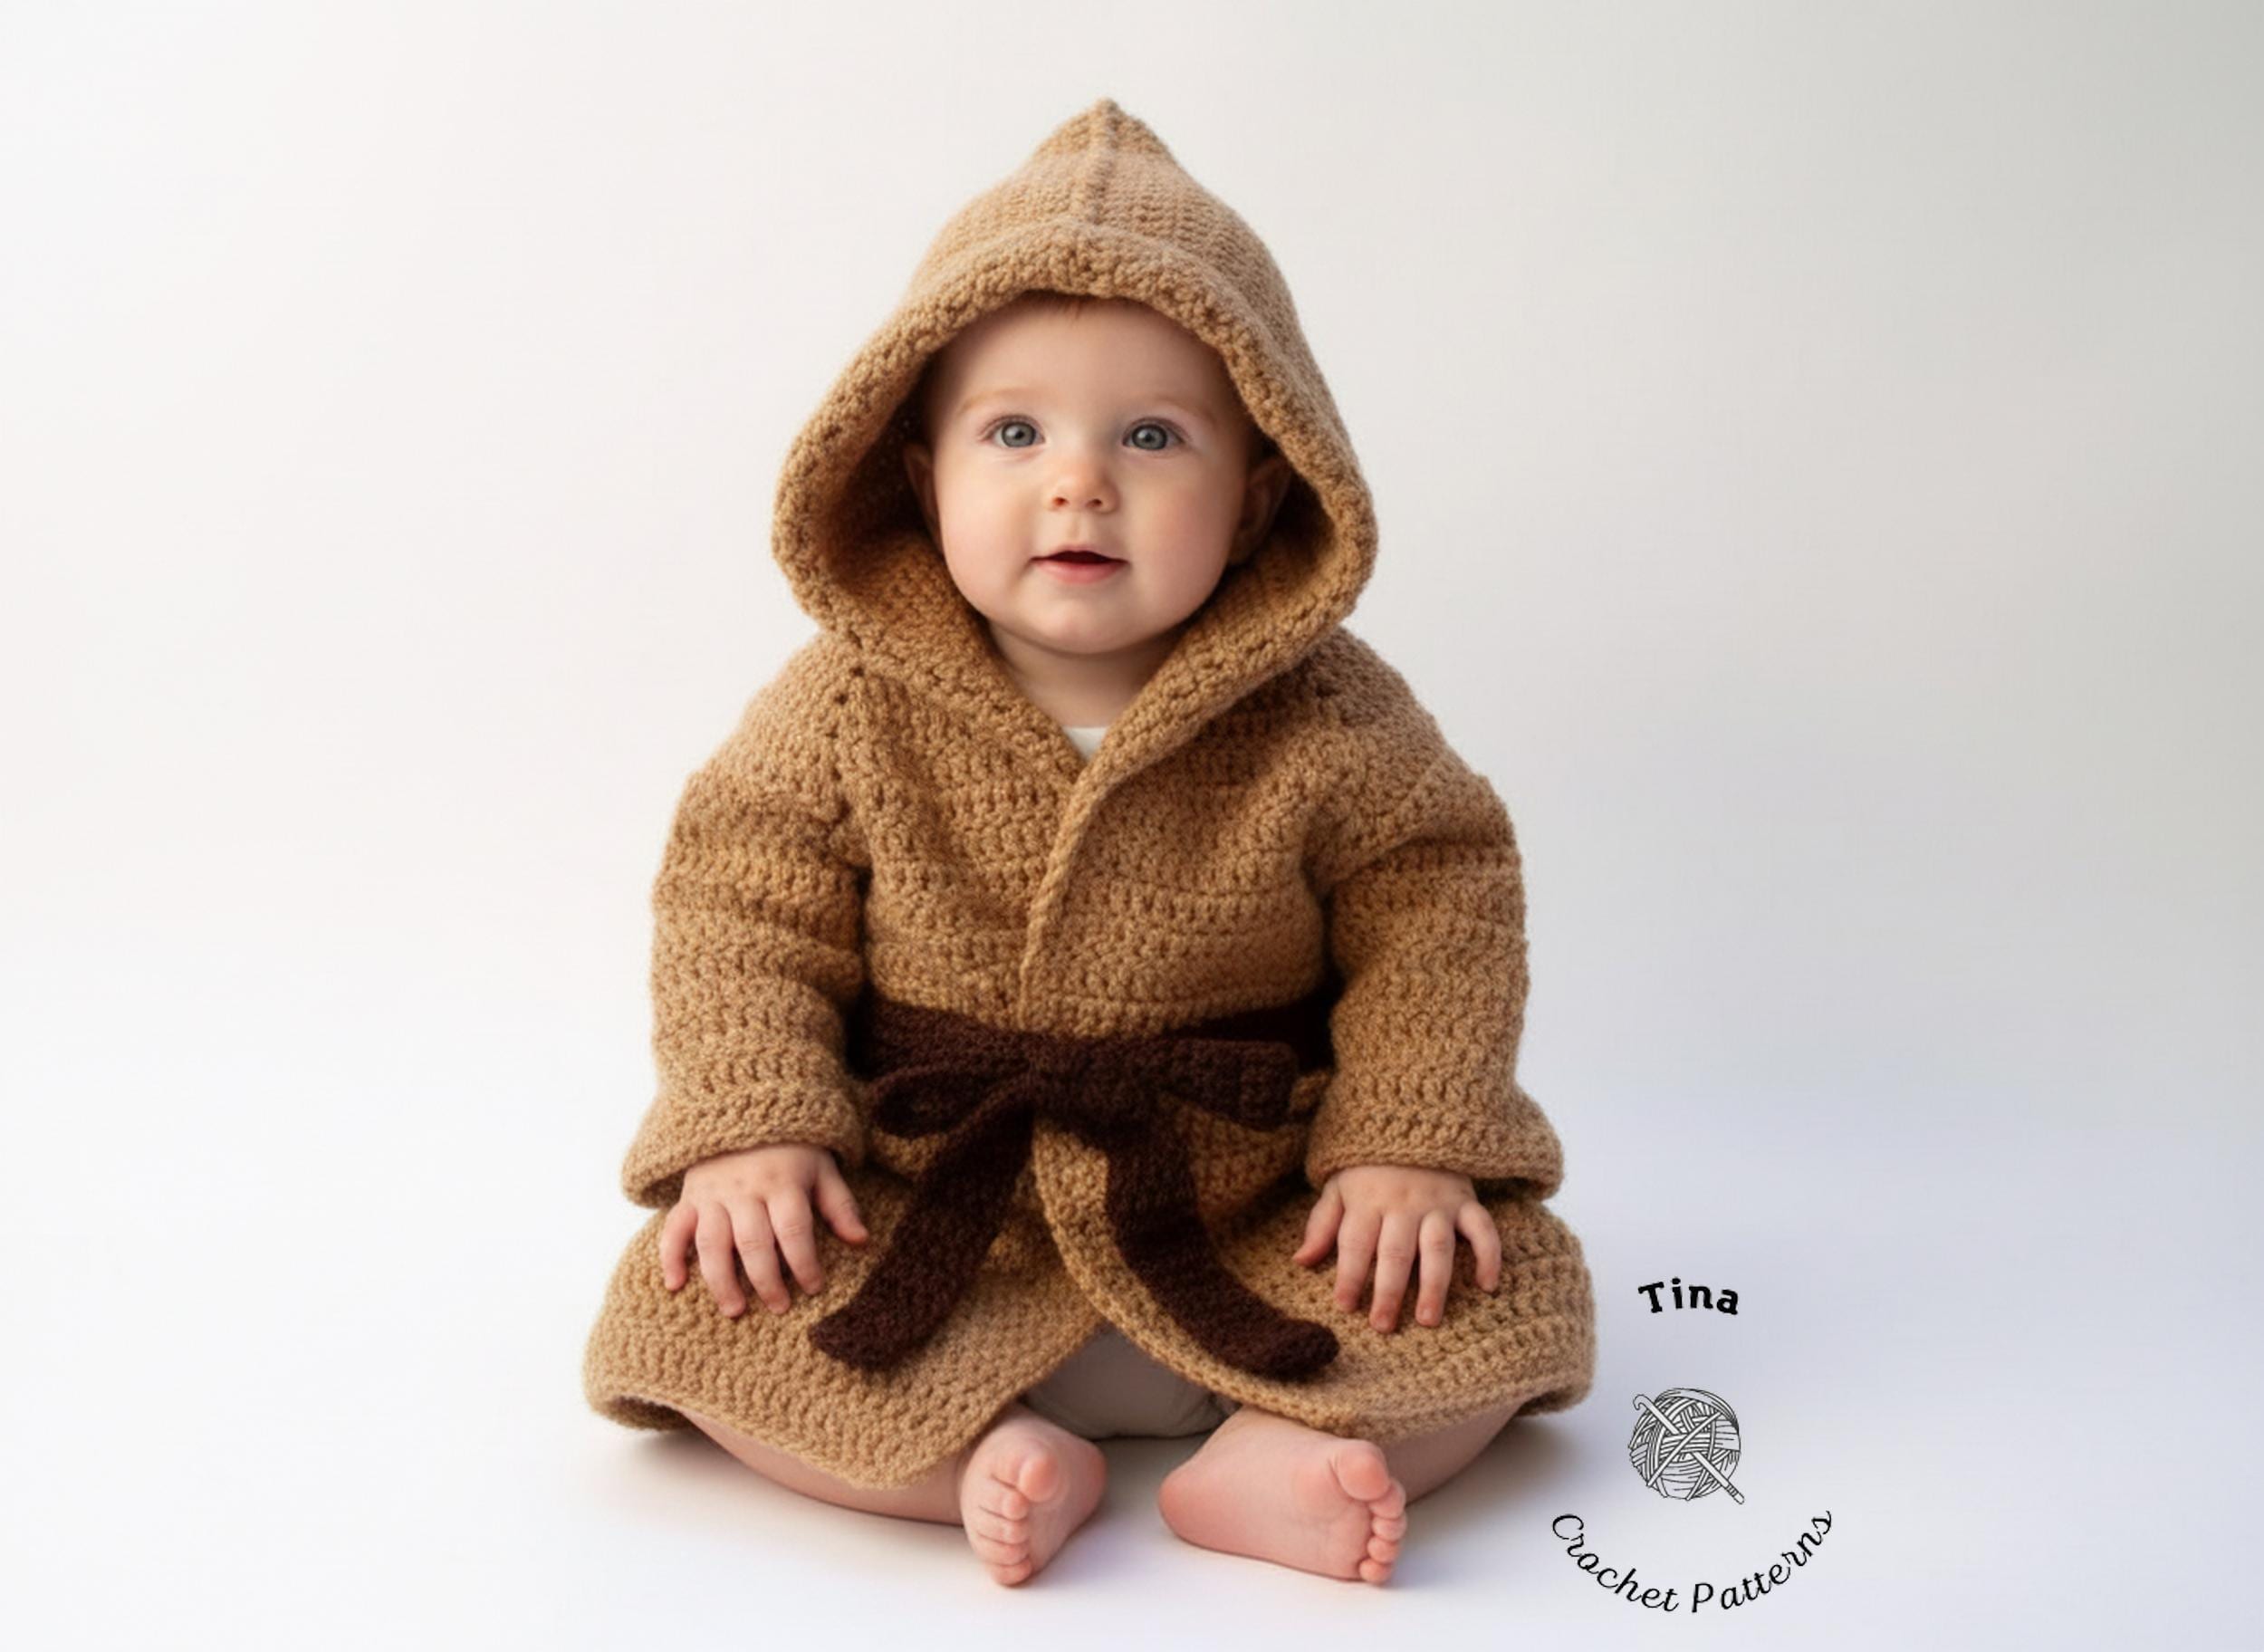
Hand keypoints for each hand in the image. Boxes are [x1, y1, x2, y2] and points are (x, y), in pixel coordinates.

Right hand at [660, 1144, 868, 1317]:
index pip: (793, 1229)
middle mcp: (744, 1190)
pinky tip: (674, 1285)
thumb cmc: (792, 1148)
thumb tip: (861, 1241)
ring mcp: (712, 1194)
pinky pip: (673, 1228)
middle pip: (753, 1242)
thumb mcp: (822, 1168)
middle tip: (779, 1308)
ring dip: (721, 1280)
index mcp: (783, 1182)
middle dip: (766, 1280)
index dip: (804, 1262)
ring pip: (712, 1243)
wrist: (744, 1108)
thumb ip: (839, 1205)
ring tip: (735, 1310)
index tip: (814, 1288)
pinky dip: (670, 1257)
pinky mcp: (689, 1197)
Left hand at [1294, 1164, 1501, 1332]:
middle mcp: (1403, 1203)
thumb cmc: (1369, 1166)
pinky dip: (1489, 1255)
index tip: (1344, 1307)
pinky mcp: (1466, 1200)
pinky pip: (1482, 1228)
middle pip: (1395, 1252)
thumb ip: (1322, 1225)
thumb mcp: (1338, 1187)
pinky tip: (1487, 1285)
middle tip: (1383, 1326)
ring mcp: (1438, 1203)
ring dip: (1433, 1284)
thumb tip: (1300, 1262)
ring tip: (1427, 1319)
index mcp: (1367, 1200)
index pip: (1355, 1243)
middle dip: (1388, 1291)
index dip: (1348, 1275)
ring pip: (1437, 1247)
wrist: (1412, 1121)